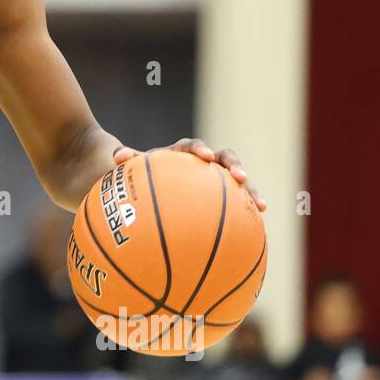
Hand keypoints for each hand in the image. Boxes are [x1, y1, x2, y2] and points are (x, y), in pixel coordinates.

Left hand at [113, 137, 266, 211]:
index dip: (200, 149)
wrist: (142, 189)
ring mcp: (212, 181)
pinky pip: (234, 207)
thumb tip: (117, 156)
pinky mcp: (219, 200)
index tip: (205, 158)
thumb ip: (127, 161)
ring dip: (250, 191)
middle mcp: (200, 164)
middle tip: (241, 177)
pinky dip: (244, 217)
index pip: (191, 146)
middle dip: (235, 166)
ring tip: (261, 206)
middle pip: (224, 158)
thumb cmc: (135, 179)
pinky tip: (255, 233)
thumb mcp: (129, 172)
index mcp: (179, 154)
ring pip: (237, 183)